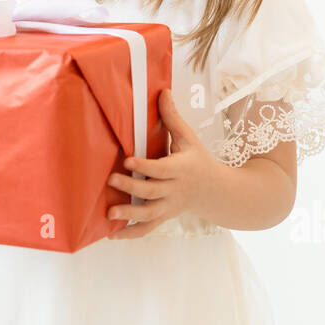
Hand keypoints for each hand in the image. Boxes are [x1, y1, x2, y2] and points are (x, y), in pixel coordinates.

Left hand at [105, 88, 219, 239]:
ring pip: (150, 215)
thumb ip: (172, 117)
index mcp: (181, 169)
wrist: (215, 191)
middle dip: (132, 188)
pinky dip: (131, 233)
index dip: (145, 166)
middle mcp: (175, 190)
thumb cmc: (197, 159)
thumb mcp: (188, 137)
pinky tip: (113, 234)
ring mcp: (169, 207)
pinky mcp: (164, 217)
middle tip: (111, 181)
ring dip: (130, 215)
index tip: (127, 161)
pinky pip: (148, 229)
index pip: (162, 169)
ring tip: (110, 214)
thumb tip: (162, 90)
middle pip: (153, 192)